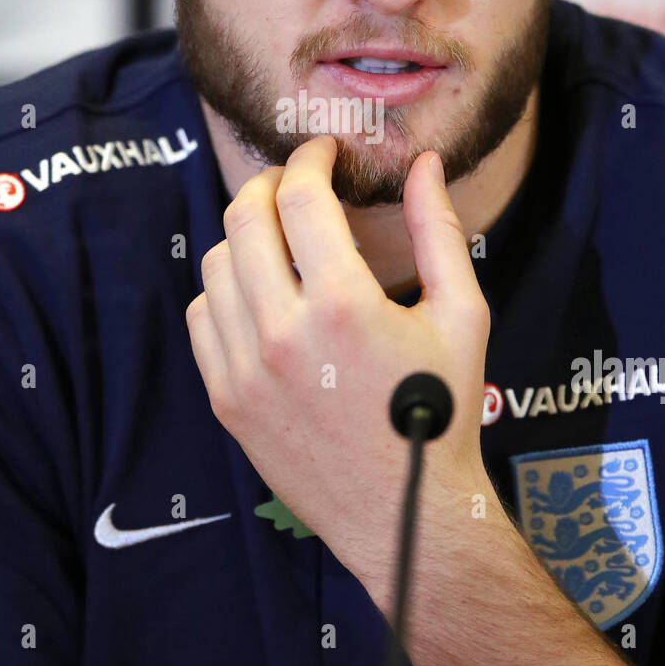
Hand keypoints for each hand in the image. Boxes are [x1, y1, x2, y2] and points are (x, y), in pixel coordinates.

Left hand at [185, 134, 494, 587]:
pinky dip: (223, 289)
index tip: (325, 153)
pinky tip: (259, 291)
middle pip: (244, 219)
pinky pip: (202, 318)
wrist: (405, 512)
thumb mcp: (462, 315)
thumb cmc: (441, 412)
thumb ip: (437, 231)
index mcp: (343, 306)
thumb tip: (424, 164)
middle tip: (295, 182)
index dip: (311, 160)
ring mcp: (245, 370)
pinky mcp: (227, 401)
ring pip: (215, 265)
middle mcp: (282, 333)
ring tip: (280, 235)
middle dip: (268, 184)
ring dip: (244, 234)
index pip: (301, 199)